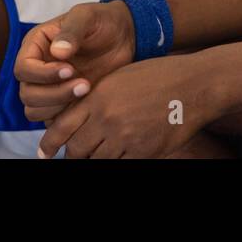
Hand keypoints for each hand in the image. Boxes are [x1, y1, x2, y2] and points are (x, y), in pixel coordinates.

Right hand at [15, 0, 135, 121]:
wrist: (123, 36)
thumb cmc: (101, 21)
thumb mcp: (87, 16)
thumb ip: (72, 30)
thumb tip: (57, 52)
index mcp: (36, 46)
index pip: (23, 68)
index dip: (42, 74)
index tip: (70, 70)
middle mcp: (37, 69)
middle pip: (27, 94)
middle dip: (54, 93)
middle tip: (84, 84)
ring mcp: (48, 88)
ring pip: (35, 110)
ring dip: (59, 107)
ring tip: (87, 89)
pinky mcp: (62, 102)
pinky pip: (52, 120)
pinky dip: (67, 117)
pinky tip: (88, 102)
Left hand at [37, 53, 211, 158]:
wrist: (196, 84)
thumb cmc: (160, 76)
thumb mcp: (121, 77)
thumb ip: (96, 97)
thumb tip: (77, 117)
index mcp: (98, 96)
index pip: (60, 127)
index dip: (48, 144)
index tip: (44, 153)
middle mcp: (107, 118)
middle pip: (76, 150)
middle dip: (73, 155)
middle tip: (77, 154)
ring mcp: (125, 137)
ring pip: (96, 161)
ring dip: (96, 159)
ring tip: (101, 153)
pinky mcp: (144, 152)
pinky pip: (119, 165)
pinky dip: (117, 162)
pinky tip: (122, 154)